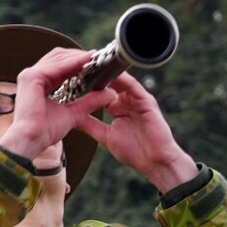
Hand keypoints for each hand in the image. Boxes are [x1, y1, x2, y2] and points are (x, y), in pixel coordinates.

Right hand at [0, 46, 100, 169]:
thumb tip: (110, 94)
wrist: (31, 141)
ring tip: (95, 57)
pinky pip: (56, 66)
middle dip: (79, 55)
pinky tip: (87, 61)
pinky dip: (72, 63)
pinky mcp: (31, 77)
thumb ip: (89, 102)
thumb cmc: (46, 131)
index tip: (97, 62)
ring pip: (58, 58)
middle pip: (59, 57)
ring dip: (78, 56)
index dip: (78, 61)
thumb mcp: (73, 113)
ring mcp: (30, 75)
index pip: (60, 65)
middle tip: (98, 57)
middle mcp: (33, 76)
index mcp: (39, 83)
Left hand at [70, 68, 197, 191]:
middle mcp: (127, 100)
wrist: (155, 162)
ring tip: (92, 64)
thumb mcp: (105, 137)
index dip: (87, 84)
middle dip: (95, 74)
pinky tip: (111, 73)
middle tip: (79, 64)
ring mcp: (137, 99)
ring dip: (107, 73)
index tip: (71, 78)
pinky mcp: (146, 101)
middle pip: (110, 82)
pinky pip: (133, 86)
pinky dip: (122, 79)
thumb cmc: (135, 152)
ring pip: (120, 80)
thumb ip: (91, 125)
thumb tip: (72, 118)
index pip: (100, 91)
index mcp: (118, 108)